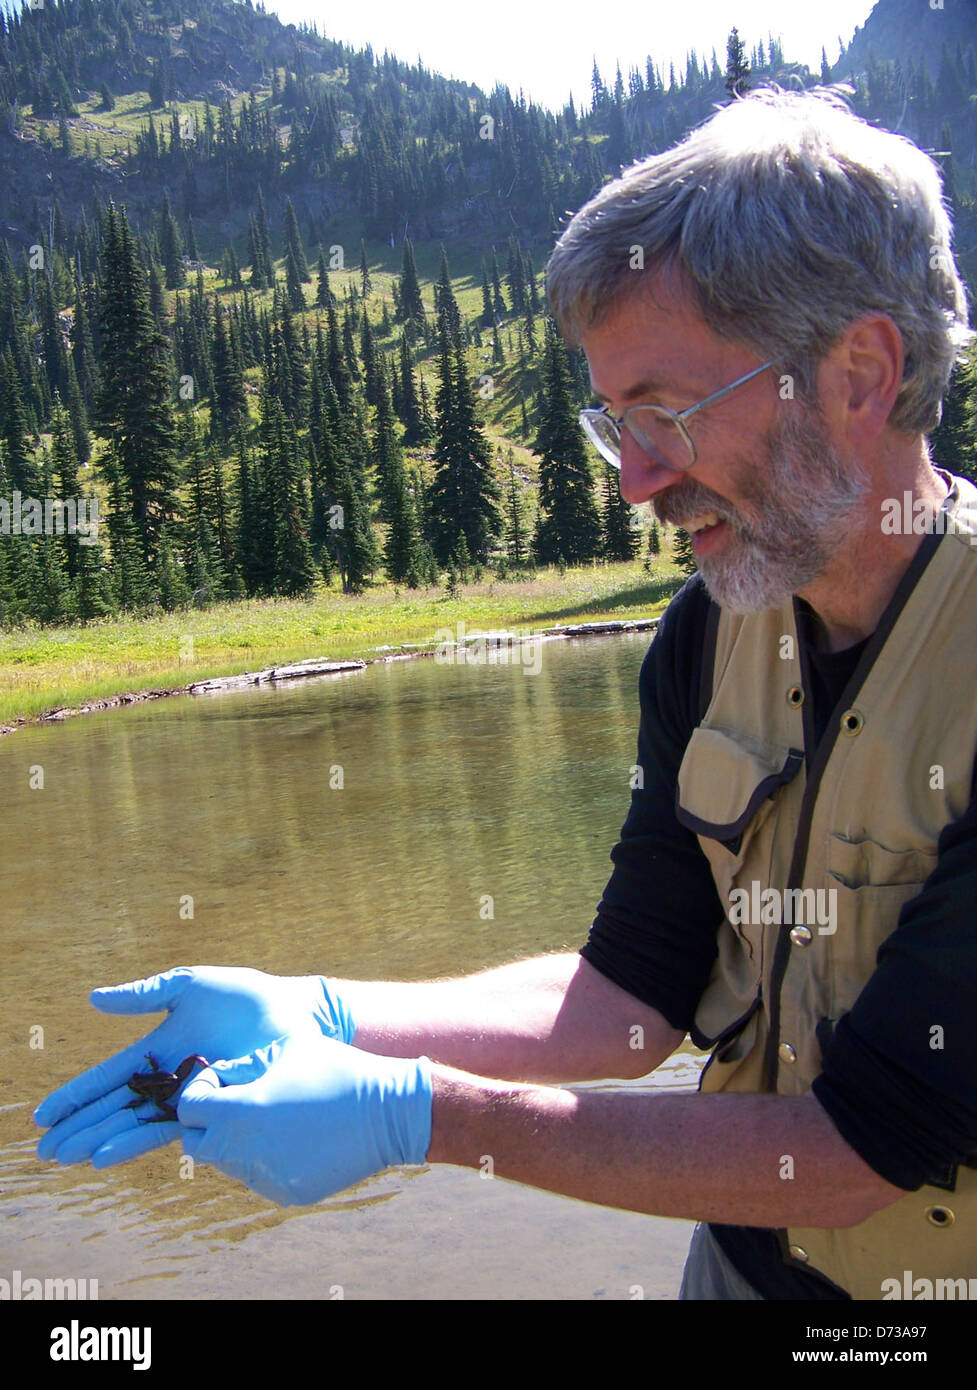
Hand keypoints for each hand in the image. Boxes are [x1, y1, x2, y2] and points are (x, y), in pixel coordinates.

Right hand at [34, 967, 354, 1167]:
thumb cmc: (245, 996)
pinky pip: (169, 1128)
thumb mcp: (189, 986)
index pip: (108, 1077)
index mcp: (158, 1048)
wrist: (292, 1014)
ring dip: (102, 1139)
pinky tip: (110, 1155)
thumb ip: (145, 994)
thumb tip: (93, 999)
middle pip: (115, 1107)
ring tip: (70, 1157)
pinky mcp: (211, 1106)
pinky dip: (137, 1141)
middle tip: (45, 1150)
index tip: (44, 1116)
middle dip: (80, 1127)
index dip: (76, 1096)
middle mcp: (169, 1078)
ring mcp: (189, 1095)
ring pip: (135, 1123)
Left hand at [179, 1033, 431, 1205]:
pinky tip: (294, 1137)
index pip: (187, 1110)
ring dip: (236, 1140)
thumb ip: (242, 1066)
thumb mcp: (284, 1051)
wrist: (386, 1112)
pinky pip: (259, 1176)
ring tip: (272, 1116)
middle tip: (233, 1103)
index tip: (221, 1080)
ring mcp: (266, 1177)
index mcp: (241, 1112)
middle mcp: (246, 1151)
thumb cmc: (335, 1070)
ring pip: (228, 1162)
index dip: (198, 1090)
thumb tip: (218, 1077)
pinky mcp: (287, 1192)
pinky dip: (264, 1158)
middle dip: (206, 1123)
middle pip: (196, 1145)